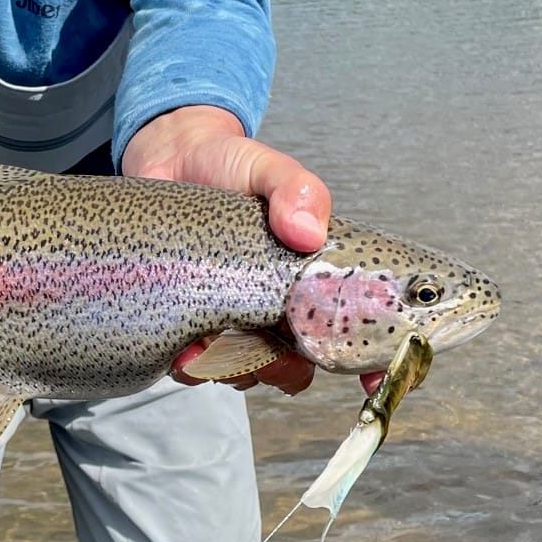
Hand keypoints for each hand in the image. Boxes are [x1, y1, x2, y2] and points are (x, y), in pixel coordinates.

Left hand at [122, 104, 349, 395]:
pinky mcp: (190, 323)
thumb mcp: (270, 168)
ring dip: (237, 369)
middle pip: (300, 365)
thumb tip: (307, 233)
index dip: (370, 363)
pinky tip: (185, 348)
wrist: (169, 159)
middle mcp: (277, 306)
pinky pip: (199, 366)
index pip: (354, 328)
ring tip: (216, 342)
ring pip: (249, 371)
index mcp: (311, 278)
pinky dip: (194, 366)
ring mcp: (234, 318)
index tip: (373, 381)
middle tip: (272, 352)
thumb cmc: (230, 165)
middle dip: (288, 370)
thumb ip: (296, 190)